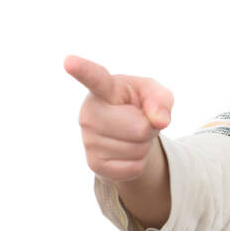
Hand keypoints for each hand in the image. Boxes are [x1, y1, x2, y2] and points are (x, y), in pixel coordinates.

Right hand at [64, 54, 173, 183]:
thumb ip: (161, 99)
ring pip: (138, 150)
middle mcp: (89, 113)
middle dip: (149, 127)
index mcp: (104, 89)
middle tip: (139, 121)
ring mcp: (88, 140)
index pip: (94, 78)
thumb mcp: (155, 95)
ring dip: (144, 145)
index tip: (68, 62)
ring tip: (131, 135)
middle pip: (139, 127)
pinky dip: (139, 163)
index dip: (82, 69)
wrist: (126, 135)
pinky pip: (134, 168)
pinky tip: (125, 153)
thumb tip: (159, 120)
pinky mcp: (94, 164)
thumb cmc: (139, 105)